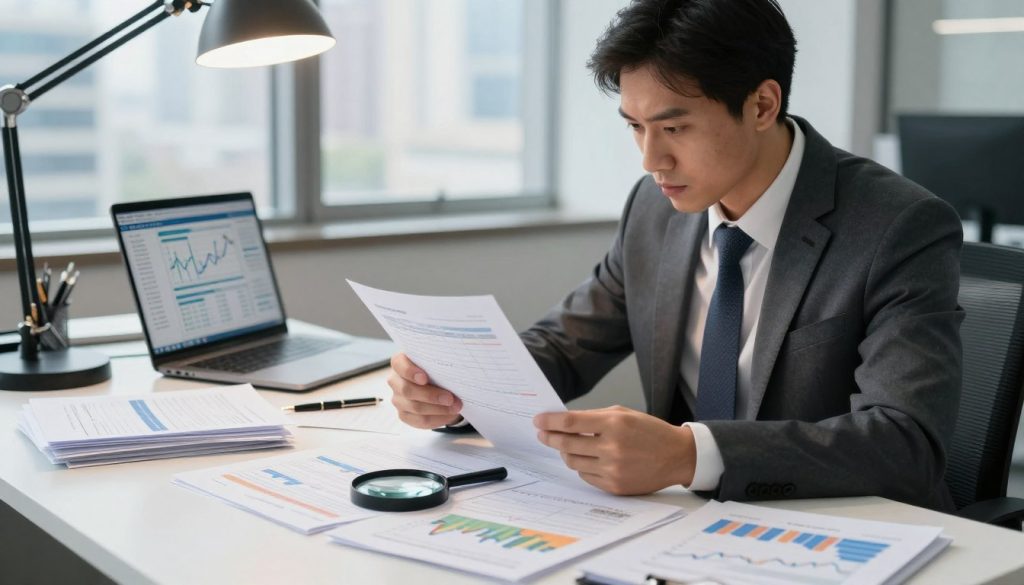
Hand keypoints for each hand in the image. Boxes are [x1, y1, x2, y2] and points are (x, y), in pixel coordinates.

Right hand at [387, 353, 462, 428]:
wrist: (438, 384)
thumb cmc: (436, 369)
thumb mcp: (437, 362)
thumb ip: (438, 363)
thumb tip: (453, 371)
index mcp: (400, 363)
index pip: (399, 364)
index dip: (410, 372)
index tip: (424, 378)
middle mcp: (395, 381)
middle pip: (407, 390)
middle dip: (431, 395)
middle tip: (450, 398)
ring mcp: (398, 399)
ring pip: (416, 407)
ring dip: (439, 409)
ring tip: (456, 406)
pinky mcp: (404, 415)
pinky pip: (421, 420)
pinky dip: (438, 418)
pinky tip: (449, 414)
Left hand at [534, 406, 696, 494]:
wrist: (676, 456)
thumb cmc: (650, 431)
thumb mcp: (624, 414)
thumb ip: (594, 417)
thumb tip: (564, 422)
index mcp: (614, 424)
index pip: (571, 423)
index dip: (550, 422)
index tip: (538, 421)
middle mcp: (612, 447)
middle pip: (567, 444)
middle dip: (550, 438)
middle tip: (542, 434)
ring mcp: (613, 469)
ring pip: (573, 462)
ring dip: (565, 453)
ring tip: (566, 446)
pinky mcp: (614, 486)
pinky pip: (585, 476)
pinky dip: (582, 466)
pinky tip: (587, 459)